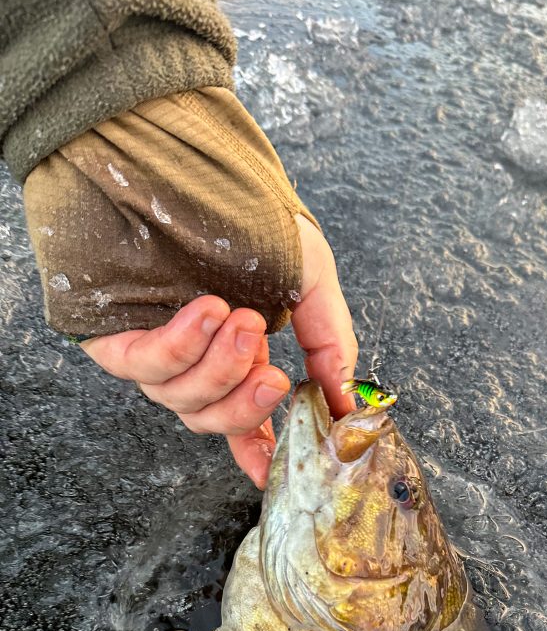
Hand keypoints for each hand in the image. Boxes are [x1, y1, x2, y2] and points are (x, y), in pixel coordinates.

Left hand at [80, 216, 357, 487]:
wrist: (190, 159)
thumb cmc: (250, 214)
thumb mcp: (311, 278)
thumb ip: (331, 343)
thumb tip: (347, 403)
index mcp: (236, 358)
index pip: (244, 422)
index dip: (259, 451)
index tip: (275, 472)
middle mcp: (193, 362)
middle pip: (213, 421)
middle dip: (248, 403)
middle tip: (274, 369)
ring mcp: (153, 353)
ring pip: (184, 400)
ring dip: (221, 367)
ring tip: (242, 318)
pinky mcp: (116, 337)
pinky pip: (146, 367)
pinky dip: (184, 345)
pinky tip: (207, 311)